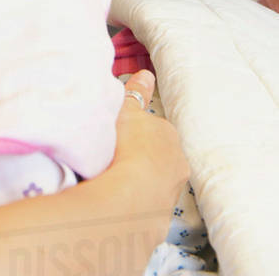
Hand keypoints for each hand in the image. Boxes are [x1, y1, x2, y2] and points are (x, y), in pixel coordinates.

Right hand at [115, 71, 188, 205]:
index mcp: (170, 135)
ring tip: (114, 178)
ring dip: (138, 179)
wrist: (130, 198)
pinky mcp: (159, 218)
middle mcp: (178, 164)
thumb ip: (136, 93)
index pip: (155, 129)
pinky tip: (118, 198)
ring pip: (153, 180)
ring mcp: (171, 193)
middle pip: (157, 155)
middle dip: (141, 156)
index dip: (137, 130)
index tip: (121, 134)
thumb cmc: (127, 147)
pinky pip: (145, 203)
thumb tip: (147, 74)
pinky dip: (135, 200)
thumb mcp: (126, 111)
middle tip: (116, 155)